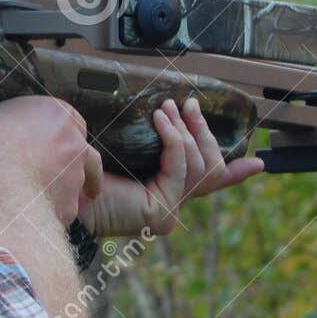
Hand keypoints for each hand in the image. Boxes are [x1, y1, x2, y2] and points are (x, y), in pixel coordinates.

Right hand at [0, 96, 102, 224]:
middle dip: (74, 157)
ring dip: (71, 184)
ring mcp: (75, 174)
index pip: (67, 116)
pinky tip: (35, 214)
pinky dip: (53, 209)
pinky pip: (64, 206)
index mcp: (55, 112)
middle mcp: (73, 141)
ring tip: (56, 194)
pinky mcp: (71, 205)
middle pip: (82, 147)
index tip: (49, 137)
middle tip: (61, 166)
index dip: (57, 128)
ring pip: (81, 179)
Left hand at [79, 97, 263, 237]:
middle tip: (191, 105)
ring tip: (167, 108)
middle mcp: (168, 205)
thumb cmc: (81, 167)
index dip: (235, 174)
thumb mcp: (122, 144)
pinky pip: (181, 166)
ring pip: (201, 166)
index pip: (205, 184)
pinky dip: (174, 139)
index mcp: (160, 191)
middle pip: (211, 169)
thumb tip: (161, 109)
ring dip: (187, 130)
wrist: (57, 190)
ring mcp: (167, 212)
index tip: (259, 163)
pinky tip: (160, 121)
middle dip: (204, 132)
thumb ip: (147, 137)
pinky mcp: (162, 210)